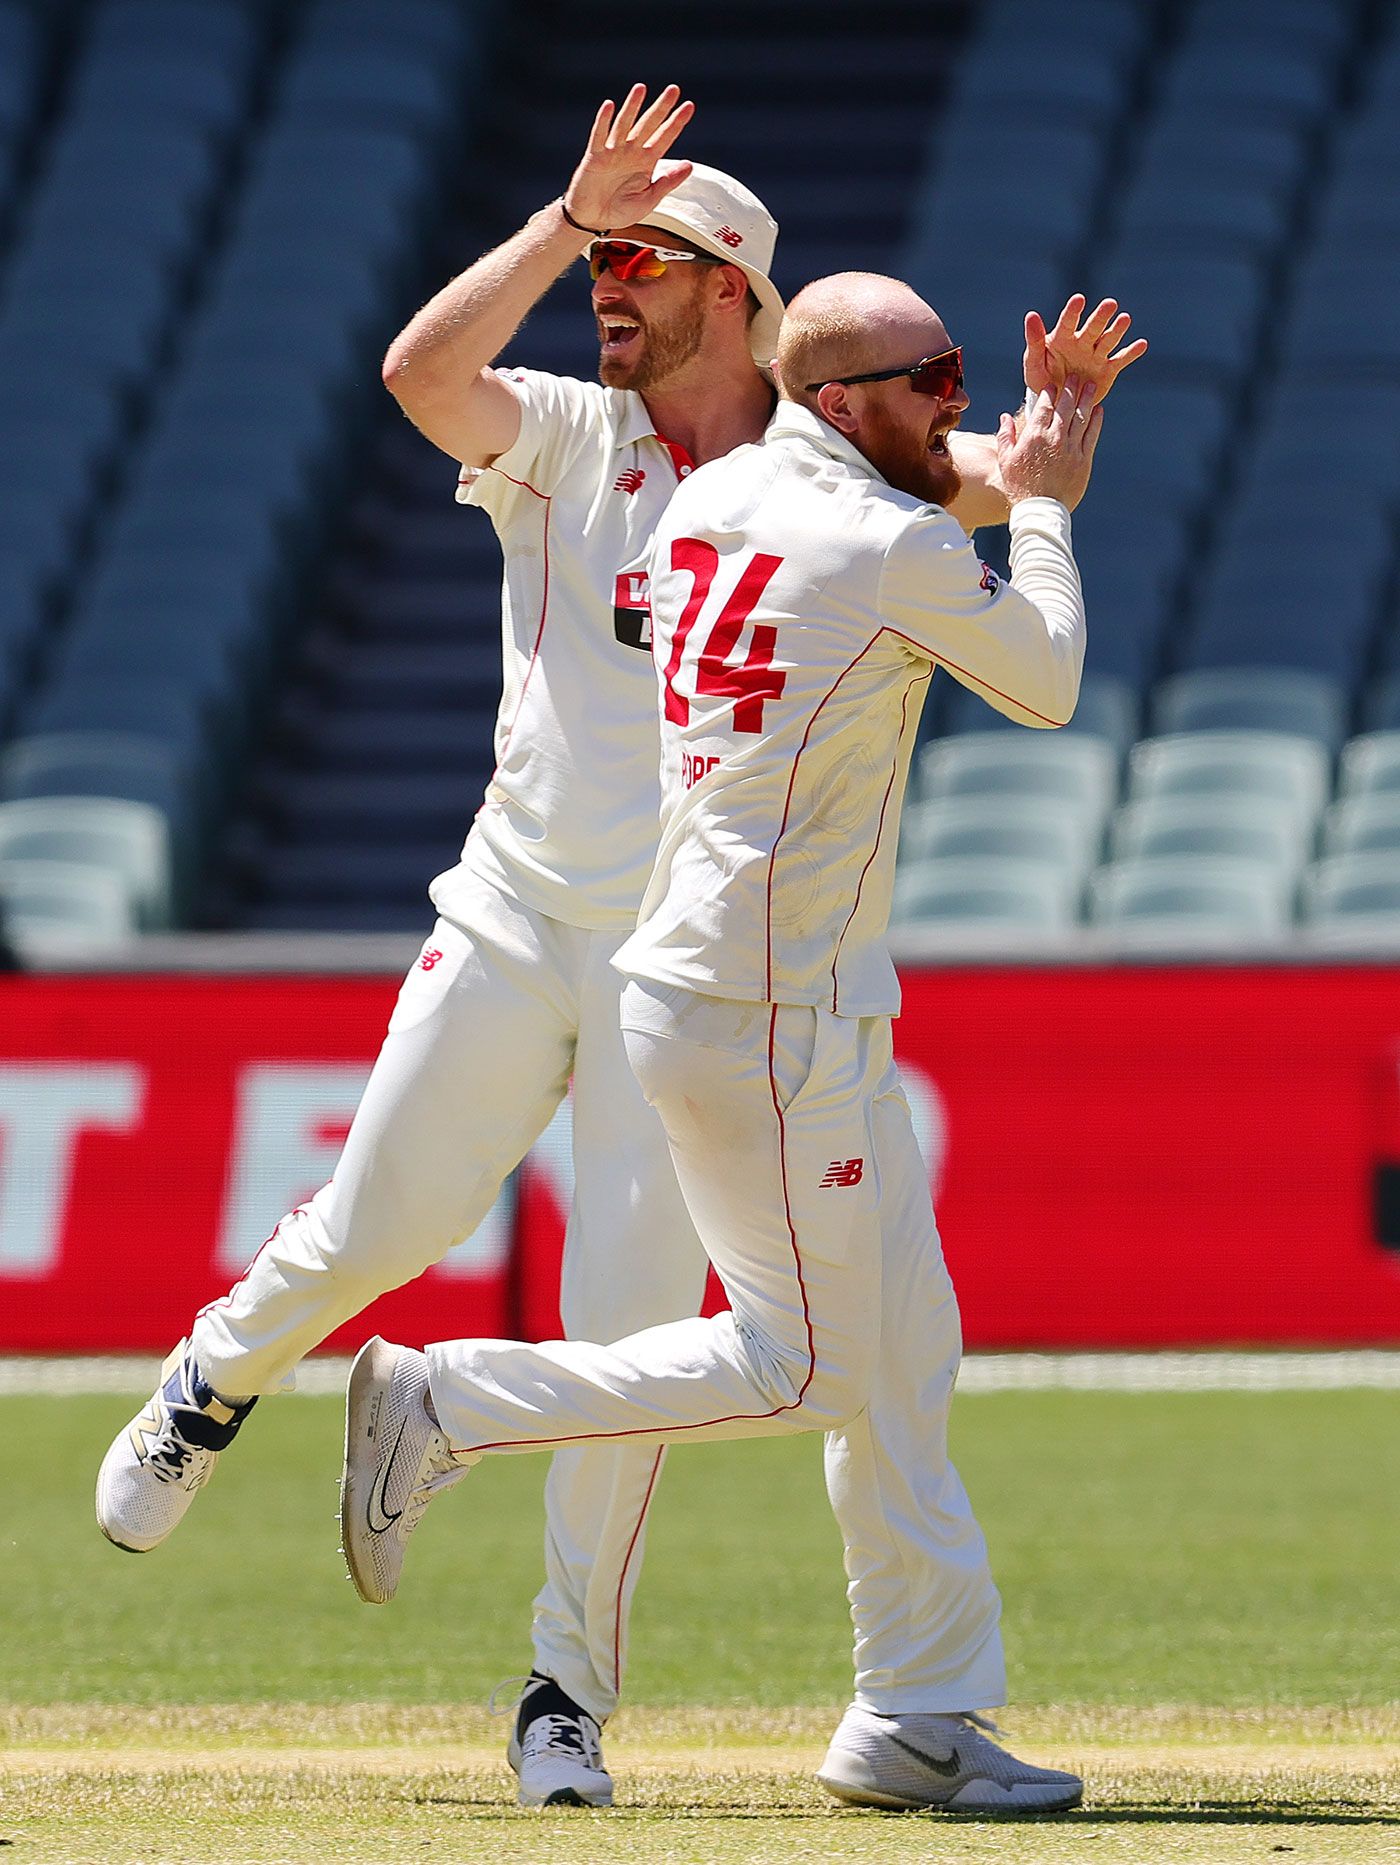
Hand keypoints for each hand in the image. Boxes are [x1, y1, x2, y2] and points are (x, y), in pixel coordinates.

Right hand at [563, 84, 694, 233]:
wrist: (593, 219)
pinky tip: (609, 106)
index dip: (676, 122)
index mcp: (646, 162)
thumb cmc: (620, 211)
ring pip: (624, 124)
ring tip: (641, 88)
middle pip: (648, 124)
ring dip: (632, 106)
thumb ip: (668, 182)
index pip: (664, 137)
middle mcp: (631, 152)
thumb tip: (690, 166)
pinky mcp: (595, 156)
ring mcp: (613, 151)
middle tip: (673, 89)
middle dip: (661, 107)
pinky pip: (599, 136)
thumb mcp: (649, 200)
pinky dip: (604, 121)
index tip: (689, 106)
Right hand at [997, 376, 1102, 511]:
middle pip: (1065, 406)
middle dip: (1070, 388)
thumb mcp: (1006, 461)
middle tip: (1075, 376)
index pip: (1044, 406)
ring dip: (1086, 398)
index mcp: (1034, 436)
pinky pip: (1092, 434)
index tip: (1052, 384)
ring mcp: (1071, 447)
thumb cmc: (1020, 486)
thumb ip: (1005, 436)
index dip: (1049, 392)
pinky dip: (1096, 420)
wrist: (1040, 509)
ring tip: (1090, 386)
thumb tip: (1005, 417)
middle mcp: (1054, 437)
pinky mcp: (1084, 459)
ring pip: (1081, 416)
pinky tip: (1098, 410)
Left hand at [1024, 294, 1146, 405]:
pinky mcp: (1108, 369)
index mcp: (1063, 338)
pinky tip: (1141, 344)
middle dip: (1101, 317)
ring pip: (1108, 340)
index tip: (1079, 299)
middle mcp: (1082, 342)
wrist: (1056, 403)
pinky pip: (1120, 360)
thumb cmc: (1042, 379)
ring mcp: (1096, 355)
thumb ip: (1035, 340)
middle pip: (1093, 328)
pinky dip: (1131, 353)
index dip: (1073, 311)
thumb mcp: (1034, 363)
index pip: (1068, 322)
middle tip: (1110, 304)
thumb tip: (1031, 314)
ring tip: (1125, 319)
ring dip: (1117, 330)